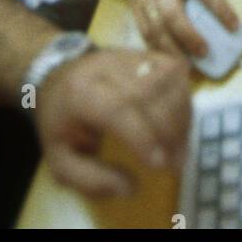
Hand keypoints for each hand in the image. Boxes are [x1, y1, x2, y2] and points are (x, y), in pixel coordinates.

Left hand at [36, 48, 189, 197]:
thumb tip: (130, 188)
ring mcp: (128, 55)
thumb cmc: (60, 121)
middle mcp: (106, 67)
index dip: (143, 136)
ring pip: (168, 77)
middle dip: (168, 130)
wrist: (57, 76)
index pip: (118, 108)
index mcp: (79, 93)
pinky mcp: (144, 52)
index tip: (158, 164)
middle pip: (149, 92)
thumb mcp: (60, 159)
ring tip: (179, 144)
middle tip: (175, 163)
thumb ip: (90, 179)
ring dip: (182, 114)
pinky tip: (180, 121)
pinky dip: (184, 96)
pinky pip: (175, 69)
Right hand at [122, 0, 239, 56]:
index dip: (221, 10)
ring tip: (187, 65)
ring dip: (172, 51)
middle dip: (189, 37)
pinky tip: (168, 59)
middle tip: (204, 52)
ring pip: (155, 29)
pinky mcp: (134, 8)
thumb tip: (219, 14)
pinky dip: (157, 49)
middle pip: (173, 14)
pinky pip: (145, 33)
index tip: (234, 27)